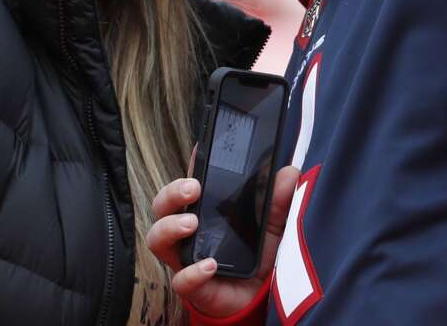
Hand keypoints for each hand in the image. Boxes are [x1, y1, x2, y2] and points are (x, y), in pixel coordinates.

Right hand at [147, 167, 298, 318]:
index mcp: (204, 209)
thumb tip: (289, 174)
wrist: (259, 296)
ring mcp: (186, 257)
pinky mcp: (194, 287)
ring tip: (190, 223)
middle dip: (171, 192)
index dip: (191, 166)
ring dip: (169, 227)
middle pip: (162, 205)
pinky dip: (192, 273)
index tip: (200, 150)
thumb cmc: (256, 254)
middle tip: (192, 189)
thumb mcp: (272, 224)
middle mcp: (188, 230)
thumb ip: (279, 201)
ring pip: (157, 239)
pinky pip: (181, 281)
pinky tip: (209, 265)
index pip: (188, 182)